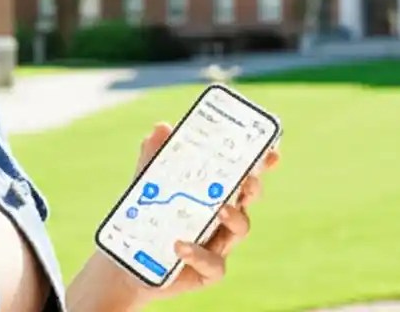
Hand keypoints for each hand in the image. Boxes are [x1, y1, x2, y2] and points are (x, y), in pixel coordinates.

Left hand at [67, 122, 280, 311]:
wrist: (127, 262)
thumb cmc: (147, 217)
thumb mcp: (146, 183)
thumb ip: (153, 156)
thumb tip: (162, 127)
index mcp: (214, 193)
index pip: (243, 175)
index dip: (262, 164)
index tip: (272, 152)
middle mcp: (222, 218)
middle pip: (248, 200)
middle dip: (253, 188)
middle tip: (247, 180)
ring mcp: (218, 245)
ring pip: (240, 230)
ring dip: (234, 217)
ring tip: (220, 208)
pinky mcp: (206, 272)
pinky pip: (213, 265)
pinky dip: (199, 254)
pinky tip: (180, 245)